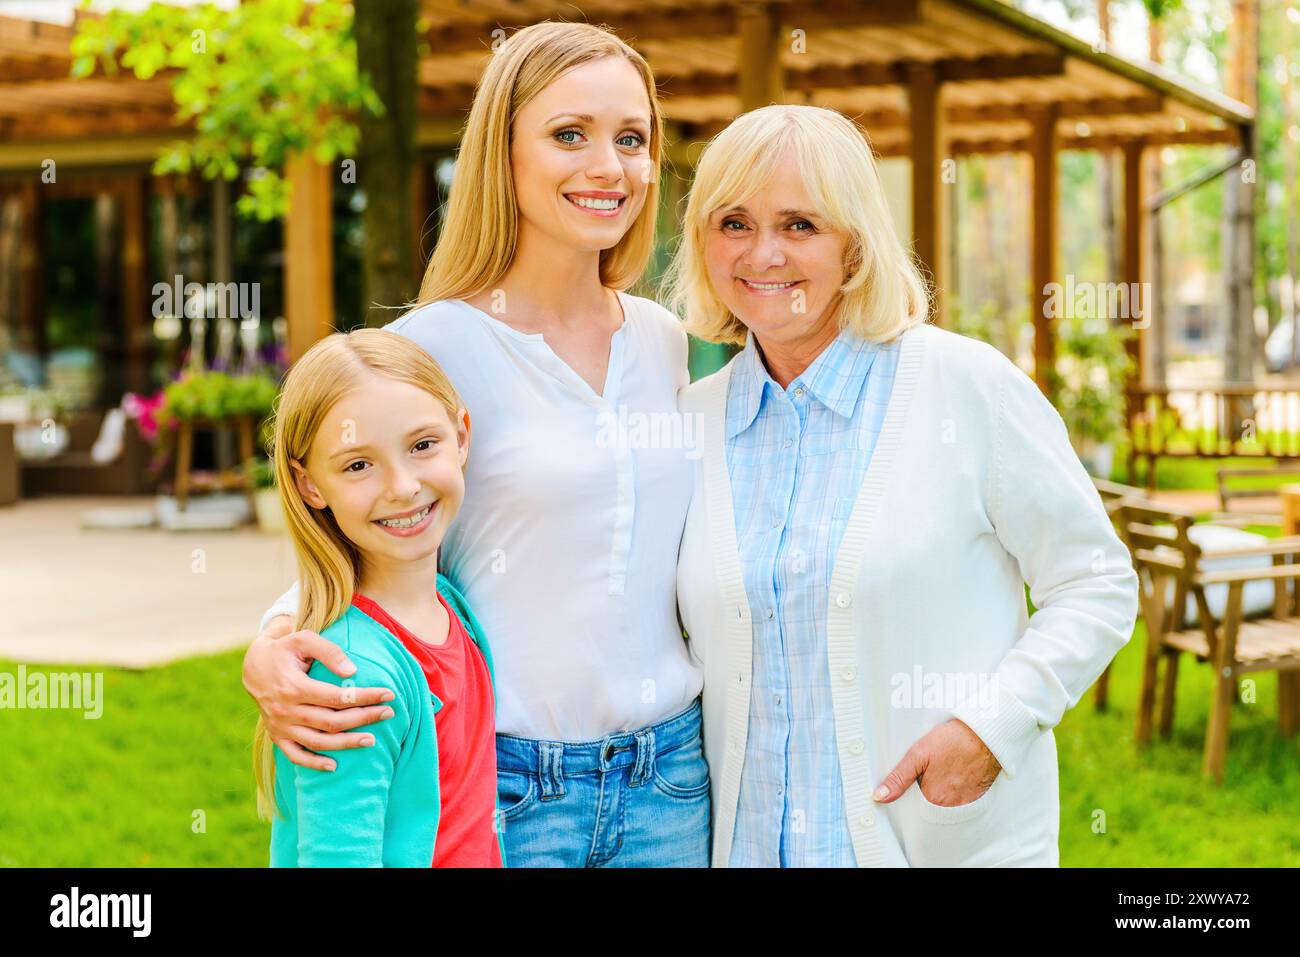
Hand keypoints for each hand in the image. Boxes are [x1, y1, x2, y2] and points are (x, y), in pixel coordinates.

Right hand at [242, 615, 395, 771]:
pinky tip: (334, 765)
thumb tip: (353, 672)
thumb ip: (329, 652)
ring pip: (318, 742)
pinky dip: (314, 763)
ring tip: (372, 740)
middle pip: (332, 722)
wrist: (253, 665)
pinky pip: (295, 755)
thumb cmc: (285, 649)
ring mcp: (280, 727)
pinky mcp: (276, 735)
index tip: (389, 694)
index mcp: (293, 687)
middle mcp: (286, 711)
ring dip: (346, 743)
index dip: (365, 697)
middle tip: (389, 713)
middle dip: (364, 718)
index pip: (337, 698)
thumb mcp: (304, 640)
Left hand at [872, 718, 1001, 807]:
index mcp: (933, 798)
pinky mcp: (976, 798)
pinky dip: (952, 794)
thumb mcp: (918, 755)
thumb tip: (879, 796)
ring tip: (938, 775)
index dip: (907, 799)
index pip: (912, 810)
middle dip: (922, 797)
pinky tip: (951, 778)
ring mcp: (965, 803)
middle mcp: (950, 806)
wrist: (985, 736)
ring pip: (944, 806)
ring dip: (938, 796)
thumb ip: (898, 778)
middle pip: (928, 809)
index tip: (907, 788)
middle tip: (925, 777)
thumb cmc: (953, 741)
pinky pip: (959, 803)